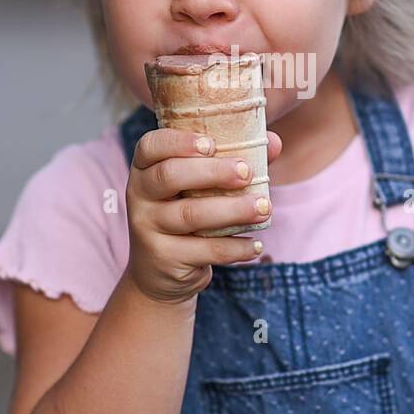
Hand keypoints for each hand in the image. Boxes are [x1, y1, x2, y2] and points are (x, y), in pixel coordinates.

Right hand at [124, 128, 282, 305]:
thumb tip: (274, 143)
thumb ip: (234, 161)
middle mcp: (139, 196)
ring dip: (233, 210)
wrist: (160, 272)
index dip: (179, 142)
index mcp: (145, 169)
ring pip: (191, 215)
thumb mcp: (200, 187)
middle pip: (170, 176)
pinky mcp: (164, 258)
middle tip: (247, 173)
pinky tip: (255, 245)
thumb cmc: (187, 212)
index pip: (151, 146)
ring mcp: (147, 228)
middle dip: (213, 172)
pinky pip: (204, 250)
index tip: (212, 143)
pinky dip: (234, 248)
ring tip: (265, 208)